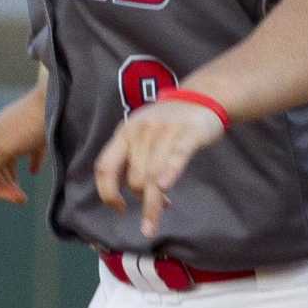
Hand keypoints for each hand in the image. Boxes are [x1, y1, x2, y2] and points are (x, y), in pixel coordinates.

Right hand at [0, 87, 46, 204]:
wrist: (60, 97)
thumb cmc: (32, 123)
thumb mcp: (7, 146)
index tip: (18, 198)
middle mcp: (2, 132)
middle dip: (5, 184)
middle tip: (21, 199)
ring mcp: (19, 130)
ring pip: (11, 159)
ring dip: (13, 176)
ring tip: (22, 191)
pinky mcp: (38, 129)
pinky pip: (30, 150)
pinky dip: (30, 162)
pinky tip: (34, 171)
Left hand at [93, 99, 226, 239]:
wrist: (202, 97)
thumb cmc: (169, 121)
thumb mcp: (140, 133)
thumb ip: (131, 158)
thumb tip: (128, 192)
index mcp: (124, 134)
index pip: (105, 167)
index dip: (107, 192)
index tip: (119, 209)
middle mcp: (141, 132)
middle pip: (134, 177)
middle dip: (144, 200)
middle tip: (156, 209)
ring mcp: (166, 131)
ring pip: (154, 174)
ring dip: (156, 200)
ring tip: (163, 211)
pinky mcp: (190, 134)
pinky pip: (177, 156)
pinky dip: (169, 172)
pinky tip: (165, 187)